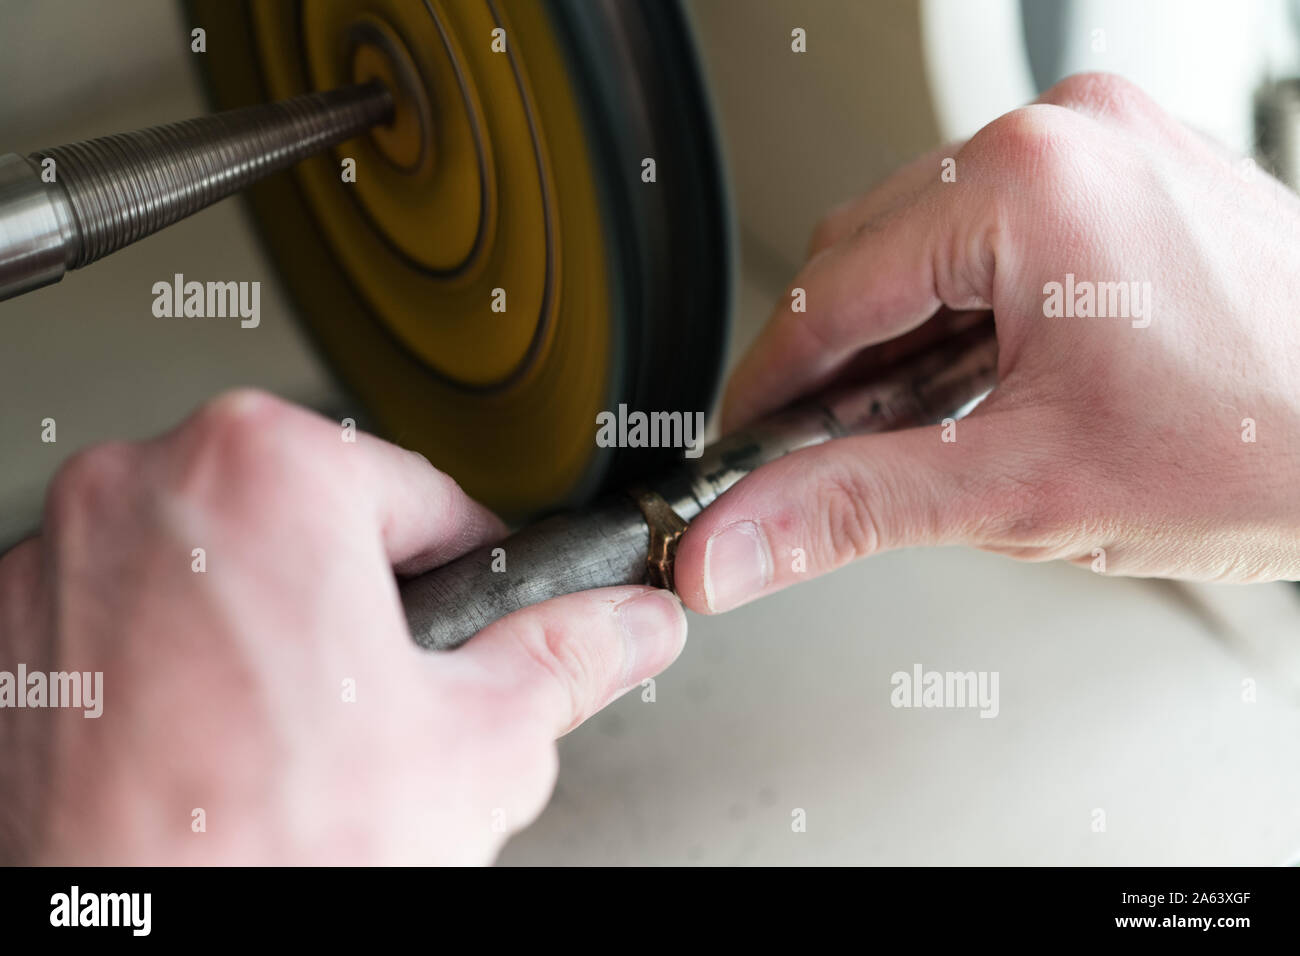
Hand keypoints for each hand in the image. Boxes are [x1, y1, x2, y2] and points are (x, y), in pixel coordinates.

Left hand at [0, 389, 686, 863]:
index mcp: (265, 468)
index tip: (463, 620)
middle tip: (379, 699)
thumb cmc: (279, 856)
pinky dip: (181, 660)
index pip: (422, 494)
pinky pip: (135, 612)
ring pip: (222, 564)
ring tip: (298, 727)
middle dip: (361, 604)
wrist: (150, 946)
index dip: (465, 573)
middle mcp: (141, 486)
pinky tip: (217, 738)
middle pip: (314, 523)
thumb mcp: (480, 740)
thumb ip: (566, 654)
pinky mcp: (11, 635)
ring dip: (272, 629)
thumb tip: (626, 624)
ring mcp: (57, 561)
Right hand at [674, 72, 1299, 614]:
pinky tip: (964, 386)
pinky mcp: (1124, 173)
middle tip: (810, 457)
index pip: (827, 290)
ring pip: (922, 243)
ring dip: (894, 342)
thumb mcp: (1027, 489)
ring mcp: (1101, 145)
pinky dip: (957, 315)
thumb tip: (735, 541)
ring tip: (905, 432)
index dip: (766, 384)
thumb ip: (854, 508)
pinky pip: (990, 233)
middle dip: (831, 366)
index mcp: (1029, 185)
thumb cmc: (1270, 446)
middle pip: (866, 255)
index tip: (736, 443)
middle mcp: (1063, 135)